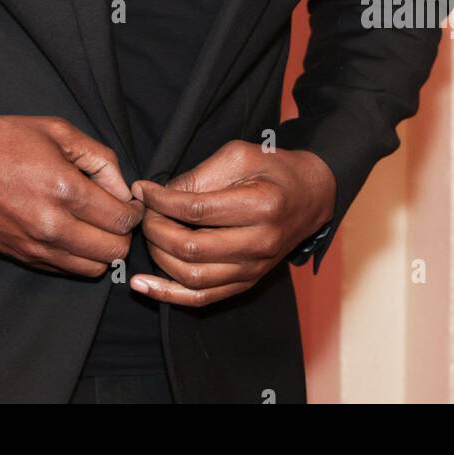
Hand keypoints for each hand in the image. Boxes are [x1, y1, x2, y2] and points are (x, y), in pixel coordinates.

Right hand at [0, 113, 143, 278]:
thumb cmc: (3, 139)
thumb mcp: (58, 131)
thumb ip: (100, 159)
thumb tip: (123, 190)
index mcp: (64, 189)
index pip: (122, 219)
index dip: (135, 211)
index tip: (131, 202)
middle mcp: (51, 226)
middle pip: (113, 251)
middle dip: (123, 233)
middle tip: (116, 213)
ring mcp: (34, 246)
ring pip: (93, 269)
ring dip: (102, 250)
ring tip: (95, 225)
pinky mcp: (21, 257)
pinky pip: (65, 270)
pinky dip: (78, 257)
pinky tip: (71, 232)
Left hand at [128, 141, 335, 306]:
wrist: (310, 196)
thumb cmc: (273, 170)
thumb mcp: (238, 155)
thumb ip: (199, 176)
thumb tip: (158, 196)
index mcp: (261, 206)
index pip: (196, 210)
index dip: (161, 201)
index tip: (143, 190)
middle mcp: (260, 244)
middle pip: (191, 248)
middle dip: (156, 230)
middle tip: (145, 213)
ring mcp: (254, 269)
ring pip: (192, 278)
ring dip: (159, 257)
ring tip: (148, 235)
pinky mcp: (246, 283)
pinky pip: (202, 298)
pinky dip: (168, 295)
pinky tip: (142, 285)